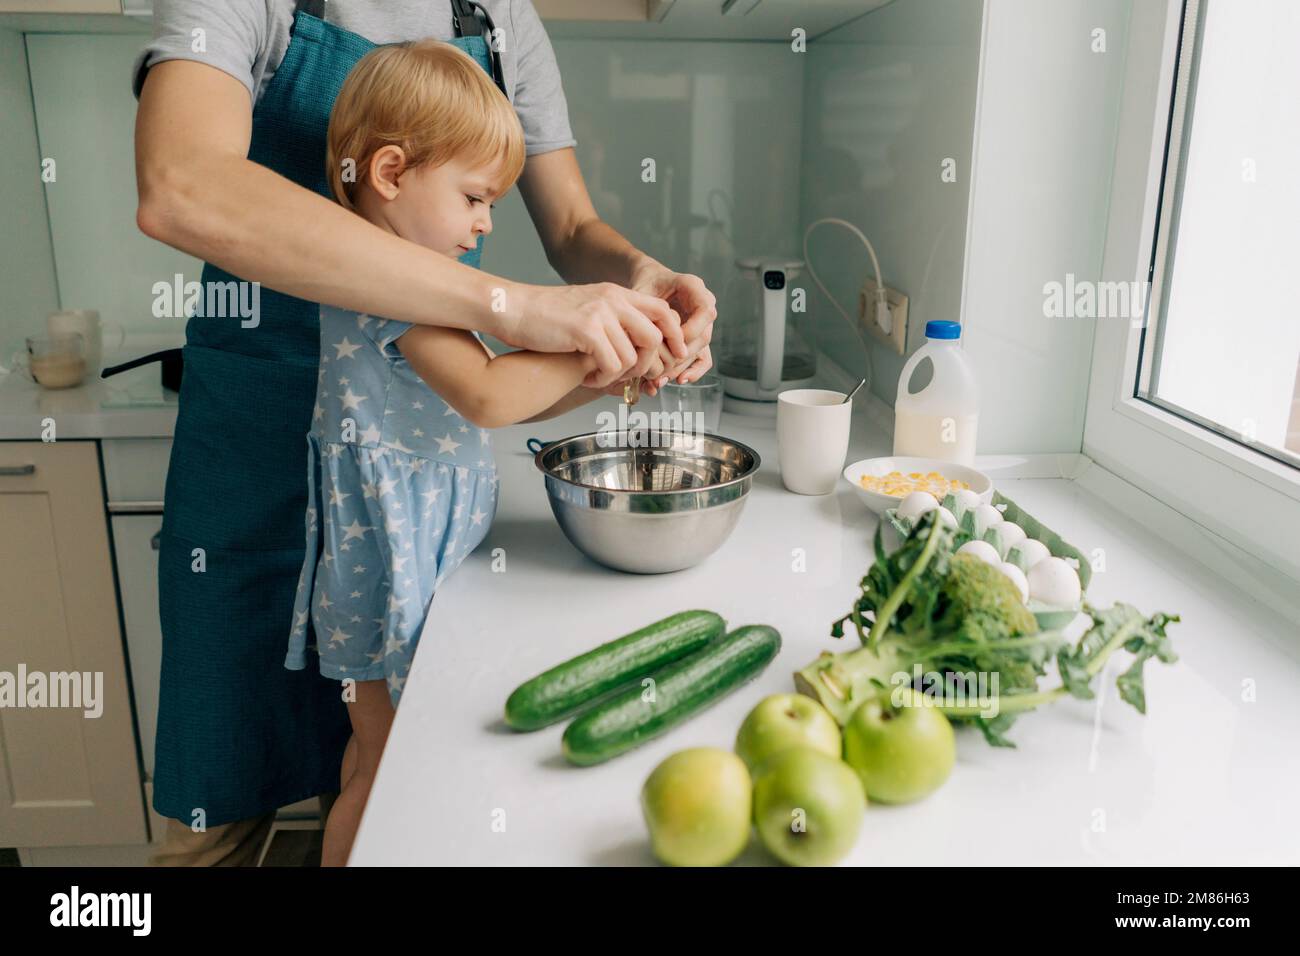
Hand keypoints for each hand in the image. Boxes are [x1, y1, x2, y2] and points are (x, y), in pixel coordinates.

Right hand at [503, 282, 687, 388]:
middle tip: (630, 378)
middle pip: (655, 337)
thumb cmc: (546, 317)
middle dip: (648, 364)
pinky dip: (602, 379)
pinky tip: (588, 378)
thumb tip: (637, 351)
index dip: (673, 336)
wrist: (513, 309)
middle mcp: (613, 300)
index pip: (663, 311)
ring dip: (618, 376)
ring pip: (633, 357)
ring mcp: (600, 313)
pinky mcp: (587, 330)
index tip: (671, 357)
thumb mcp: (587, 310)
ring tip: (599, 376)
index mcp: (617, 294)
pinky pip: (612, 365)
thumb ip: (613, 323)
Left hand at [629, 261, 716, 384]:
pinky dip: (694, 371)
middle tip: (662, 369)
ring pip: (701, 350)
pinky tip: (680, 381)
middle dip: (683, 355)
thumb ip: (644, 310)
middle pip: (704, 336)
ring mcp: (702, 324)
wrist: (646, 286)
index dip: (691, 331)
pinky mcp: (696, 338)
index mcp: (694, 287)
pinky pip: (703, 358)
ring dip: (682, 367)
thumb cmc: (643, 285)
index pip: (705, 312)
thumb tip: (643, 339)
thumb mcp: (640, 292)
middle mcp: (703, 305)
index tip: (672, 344)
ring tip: (660, 379)